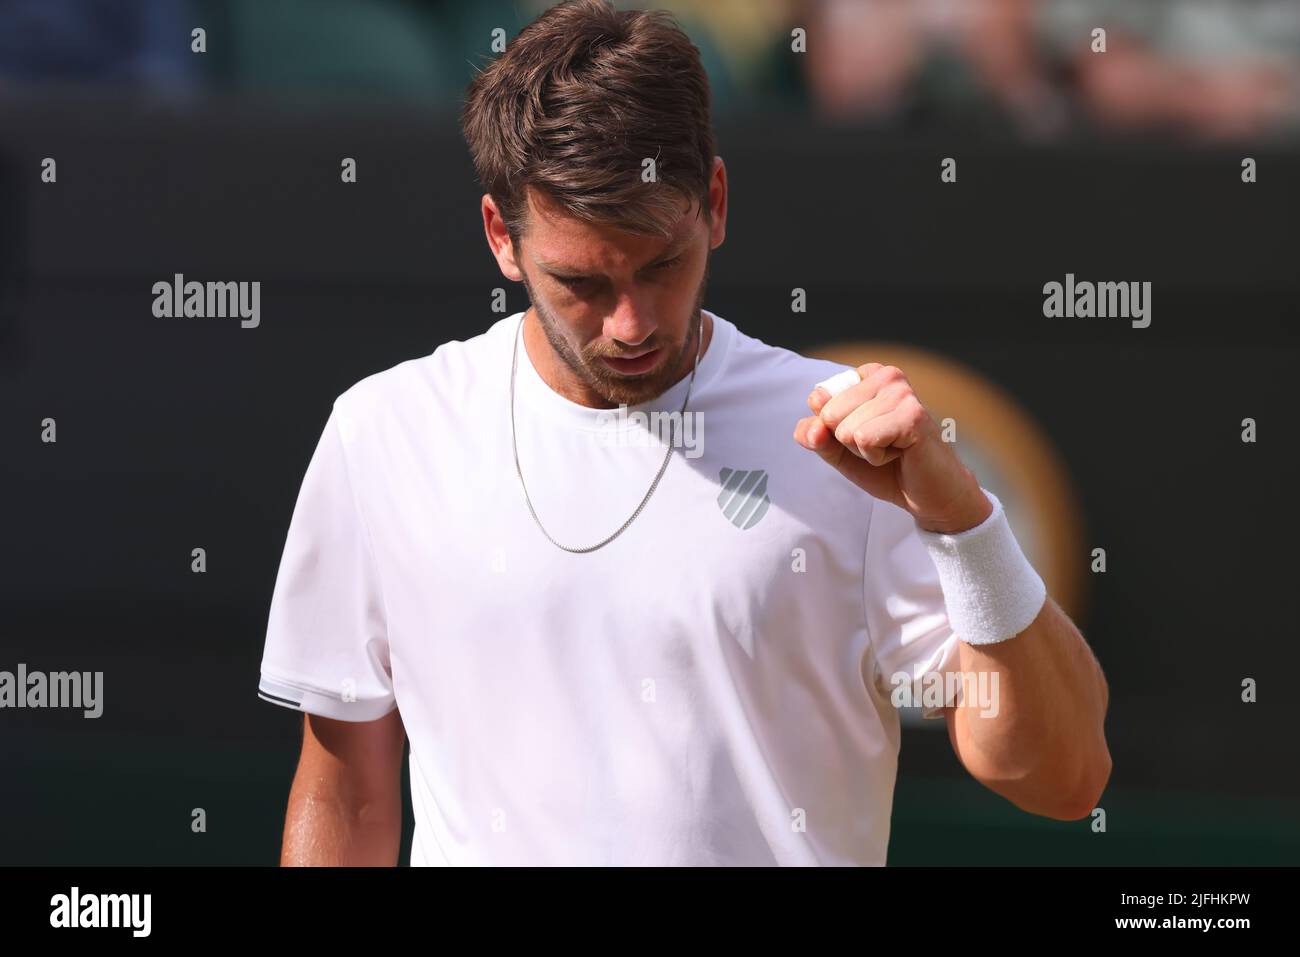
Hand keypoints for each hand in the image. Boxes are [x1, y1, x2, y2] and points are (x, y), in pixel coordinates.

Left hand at [793, 363, 992, 532]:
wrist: (927, 494)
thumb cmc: (887, 467)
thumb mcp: (838, 451)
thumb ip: (815, 436)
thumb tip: (813, 427)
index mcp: (867, 375)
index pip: (819, 399)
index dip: (834, 431)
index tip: (865, 436)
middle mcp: (887, 376)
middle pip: (830, 413)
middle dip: (849, 441)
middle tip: (882, 445)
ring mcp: (901, 393)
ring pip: (846, 429)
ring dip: (865, 451)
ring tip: (893, 448)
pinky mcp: (912, 415)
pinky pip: (864, 439)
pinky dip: (876, 456)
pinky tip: (901, 452)